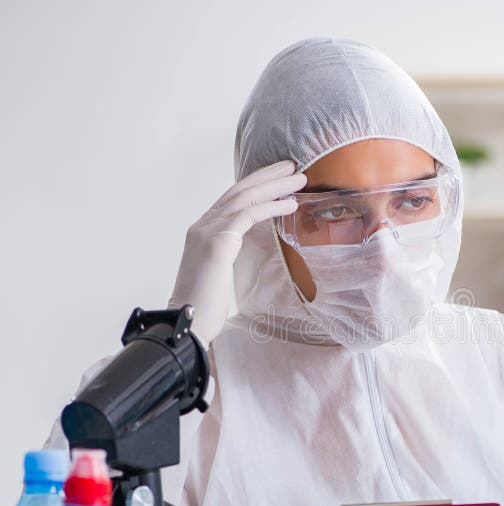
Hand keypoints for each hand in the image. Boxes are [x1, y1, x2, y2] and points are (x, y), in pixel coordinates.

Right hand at [168, 160, 305, 343]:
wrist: (186, 324)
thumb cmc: (204, 307)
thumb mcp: (220, 273)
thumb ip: (231, 254)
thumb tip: (249, 248)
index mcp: (203, 231)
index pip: (232, 198)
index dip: (256, 183)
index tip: (279, 175)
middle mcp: (202, 225)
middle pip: (239, 190)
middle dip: (268, 175)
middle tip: (293, 165)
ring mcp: (207, 231)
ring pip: (246, 197)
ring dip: (275, 185)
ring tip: (300, 179)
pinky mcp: (217, 243)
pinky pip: (249, 215)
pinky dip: (272, 206)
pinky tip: (291, 204)